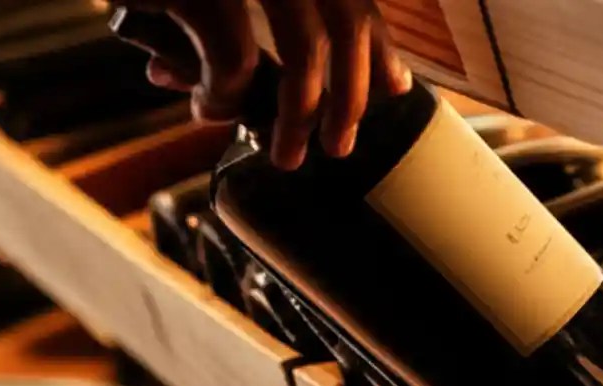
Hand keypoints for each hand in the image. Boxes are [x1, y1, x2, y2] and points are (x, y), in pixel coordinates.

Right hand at [114, 0, 413, 169]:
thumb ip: (235, 14)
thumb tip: (242, 83)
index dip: (379, 48)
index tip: (395, 88)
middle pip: (344, 25)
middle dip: (350, 95)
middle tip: (340, 144)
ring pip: (302, 52)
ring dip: (297, 115)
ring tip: (287, 155)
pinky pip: (233, 61)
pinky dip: (225, 96)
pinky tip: (206, 108)